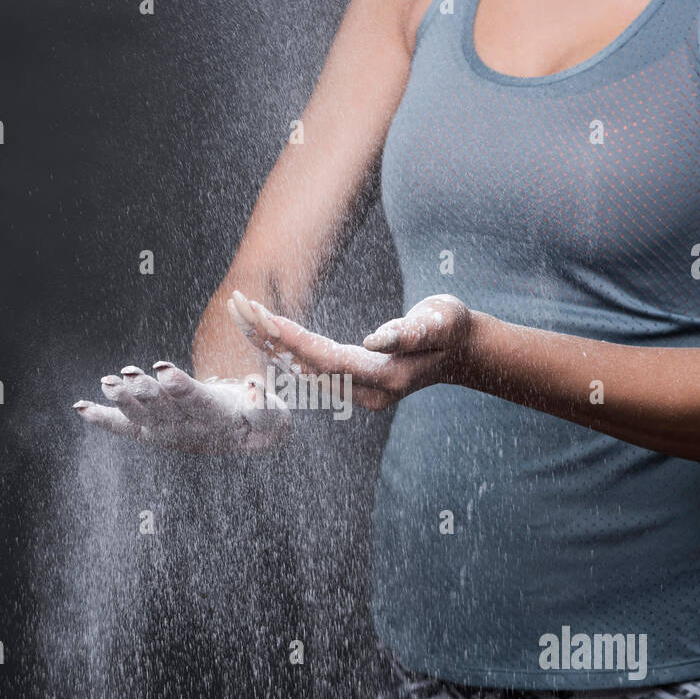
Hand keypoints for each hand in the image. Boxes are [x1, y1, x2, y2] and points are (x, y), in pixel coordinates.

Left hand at [73, 361, 290, 452]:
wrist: (246, 440)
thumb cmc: (262, 420)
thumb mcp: (275, 417)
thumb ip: (265, 409)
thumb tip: (252, 389)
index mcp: (217, 419)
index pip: (196, 402)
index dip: (179, 386)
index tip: (165, 369)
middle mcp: (187, 429)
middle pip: (163, 409)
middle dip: (143, 391)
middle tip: (128, 373)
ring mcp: (166, 432)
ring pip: (141, 417)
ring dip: (122, 400)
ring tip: (107, 382)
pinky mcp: (152, 431)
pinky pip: (124, 428)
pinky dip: (102, 418)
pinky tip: (79, 407)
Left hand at [227, 291, 472, 409]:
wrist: (462, 351)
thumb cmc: (452, 328)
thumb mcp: (441, 321)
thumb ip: (412, 332)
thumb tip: (375, 339)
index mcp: (386, 379)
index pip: (328, 359)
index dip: (295, 339)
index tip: (264, 317)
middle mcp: (366, 393)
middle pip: (307, 366)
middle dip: (270, 336)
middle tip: (238, 304)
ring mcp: (358, 394)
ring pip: (303, 369)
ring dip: (270, 342)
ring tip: (239, 312)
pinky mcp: (351, 385)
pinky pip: (309, 369)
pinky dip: (284, 349)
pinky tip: (262, 332)